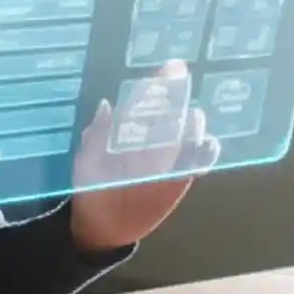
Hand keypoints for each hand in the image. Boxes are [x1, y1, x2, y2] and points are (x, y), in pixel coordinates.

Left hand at [69, 61, 219, 252]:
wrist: (101, 224)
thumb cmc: (92, 187)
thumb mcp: (87, 162)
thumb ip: (97, 136)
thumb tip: (106, 104)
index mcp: (130, 131)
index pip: (147, 102)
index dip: (158, 85)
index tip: (170, 68)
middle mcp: (152, 140)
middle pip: (171, 113)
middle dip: (178, 96)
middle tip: (183, 83)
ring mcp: (169, 159)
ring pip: (189, 135)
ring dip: (193, 125)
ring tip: (193, 118)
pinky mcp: (181, 179)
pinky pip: (199, 162)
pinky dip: (206, 153)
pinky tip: (206, 146)